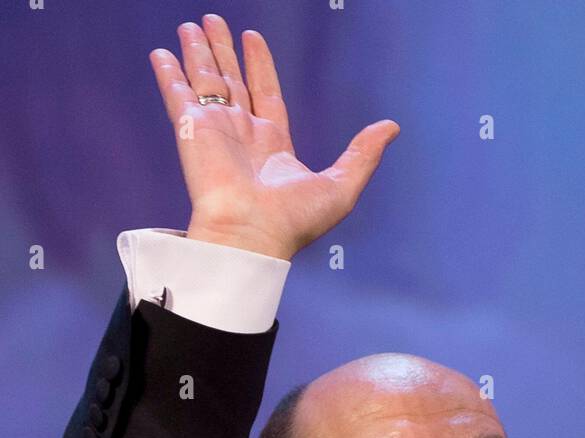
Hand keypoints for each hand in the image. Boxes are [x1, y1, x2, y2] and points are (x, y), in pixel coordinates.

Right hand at [149, 14, 399, 260]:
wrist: (250, 235)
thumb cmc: (293, 221)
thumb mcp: (341, 186)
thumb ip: (362, 154)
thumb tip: (391, 128)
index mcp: (272, 144)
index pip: (266, 93)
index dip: (260, 64)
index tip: (252, 38)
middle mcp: (242, 134)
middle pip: (231, 80)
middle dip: (223, 50)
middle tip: (214, 20)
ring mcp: (215, 131)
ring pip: (205, 80)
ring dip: (197, 52)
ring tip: (190, 25)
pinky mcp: (190, 130)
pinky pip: (177, 94)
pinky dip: (169, 74)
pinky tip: (161, 53)